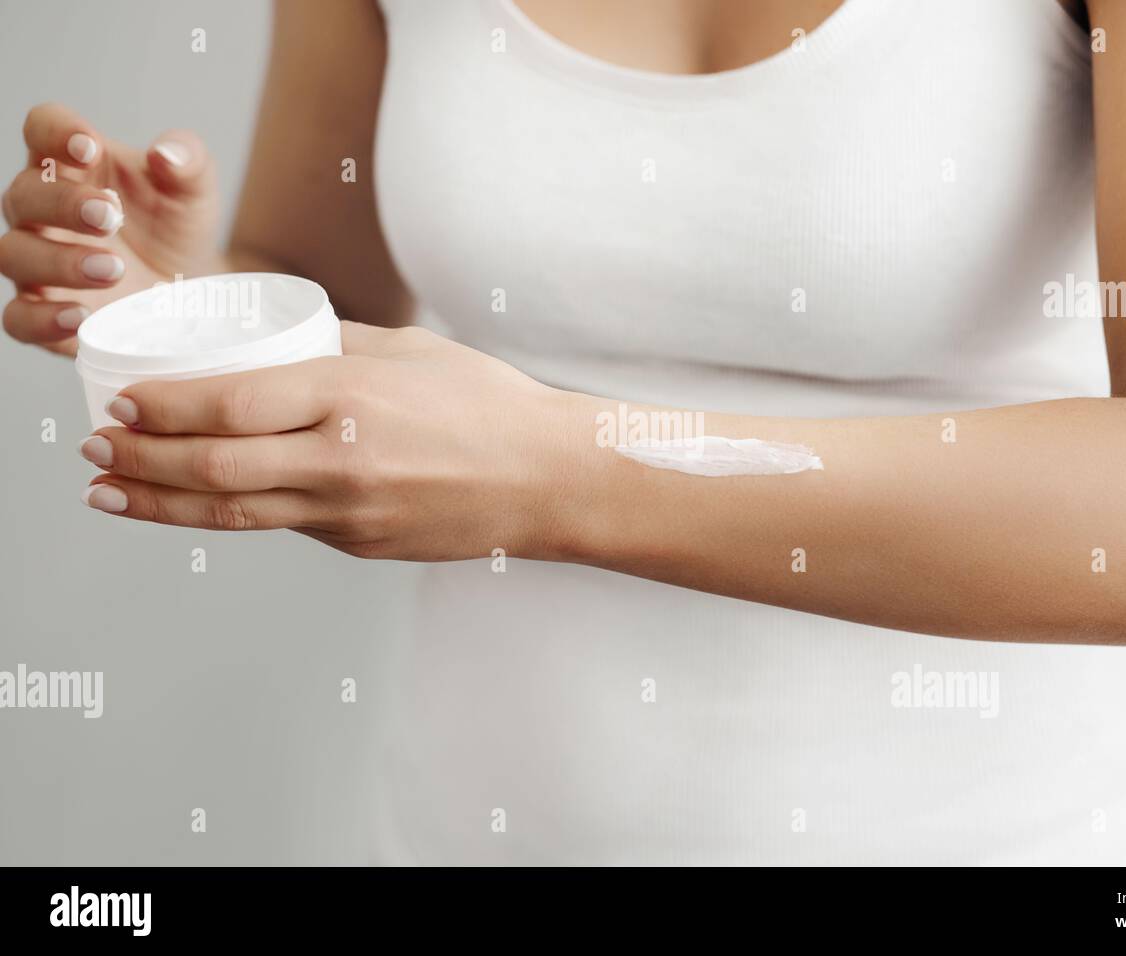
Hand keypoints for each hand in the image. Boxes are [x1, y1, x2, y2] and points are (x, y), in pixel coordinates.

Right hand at [1, 103, 222, 355]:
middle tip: (110, 217)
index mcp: (73, 166)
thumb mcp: (193, 190)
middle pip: (23, 196)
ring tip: (112, 269)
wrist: (191, 291)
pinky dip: (42, 319)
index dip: (56, 131)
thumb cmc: (175, 228)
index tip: (89, 146)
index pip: (42, 129)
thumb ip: (186, 160)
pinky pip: (19, 318)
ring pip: (14, 254)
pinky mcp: (45, 311)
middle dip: (63, 204)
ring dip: (58, 261)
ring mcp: (38, 263)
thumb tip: (167, 152)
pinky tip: (79, 318)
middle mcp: (44, 212)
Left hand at [76, 322, 578, 561]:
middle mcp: (341, 459)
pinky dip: (234, 511)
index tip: (121, 400)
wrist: (546, 479)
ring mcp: (350, 512)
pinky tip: (203, 500)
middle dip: (140, 458)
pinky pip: (285, 525)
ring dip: (160, 502)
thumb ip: (330, 347)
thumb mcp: (407, 350)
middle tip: (94, 447)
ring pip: (233, 512)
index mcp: (350, 396)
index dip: (162, 407)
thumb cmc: (486, 403)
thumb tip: (262, 347)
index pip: (228, 405)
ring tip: (109, 492)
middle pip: (213, 467)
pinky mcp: (360, 544)